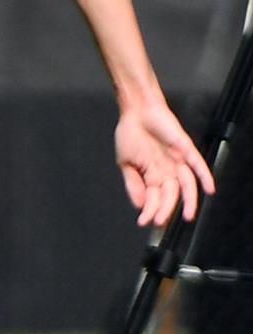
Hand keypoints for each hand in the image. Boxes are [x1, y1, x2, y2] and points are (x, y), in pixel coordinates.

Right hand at [114, 102, 214, 225]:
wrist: (137, 111)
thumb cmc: (130, 133)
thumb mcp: (125, 163)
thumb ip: (132, 184)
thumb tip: (138, 204)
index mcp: (152, 176)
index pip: (154, 199)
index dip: (150, 211)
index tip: (144, 222)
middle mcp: (167, 172)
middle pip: (170, 196)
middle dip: (165, 209)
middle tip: (159, 221)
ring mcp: (177, 162)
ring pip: (187, 186)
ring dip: (189, 201)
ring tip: (187, 216)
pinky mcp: (185, 150)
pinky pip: (198, 166)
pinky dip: (205, 177)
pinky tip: (209, 189)